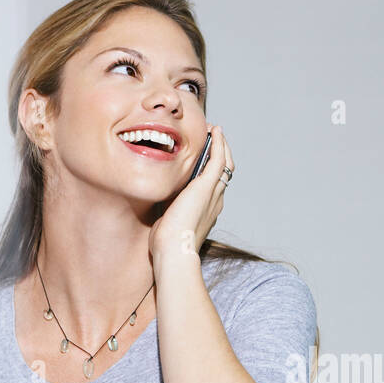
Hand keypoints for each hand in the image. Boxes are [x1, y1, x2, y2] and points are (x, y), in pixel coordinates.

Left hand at [148, 124, 234, 265]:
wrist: (174, 250)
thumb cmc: (167, 245)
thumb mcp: (167, 223)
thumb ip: (167, 209)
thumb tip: (158, 200)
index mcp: (207, 211)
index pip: (214, 185)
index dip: (211, 170)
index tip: (204, 157)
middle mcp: (215, 202)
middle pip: (224, 172)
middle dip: (219, 154)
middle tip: (213, 138)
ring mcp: (214, 194)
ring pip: (225, 164)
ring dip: (221, 145)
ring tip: (214, 131)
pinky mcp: (207, 187)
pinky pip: (218, 160)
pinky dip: (218, 144)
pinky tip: (214, 132)